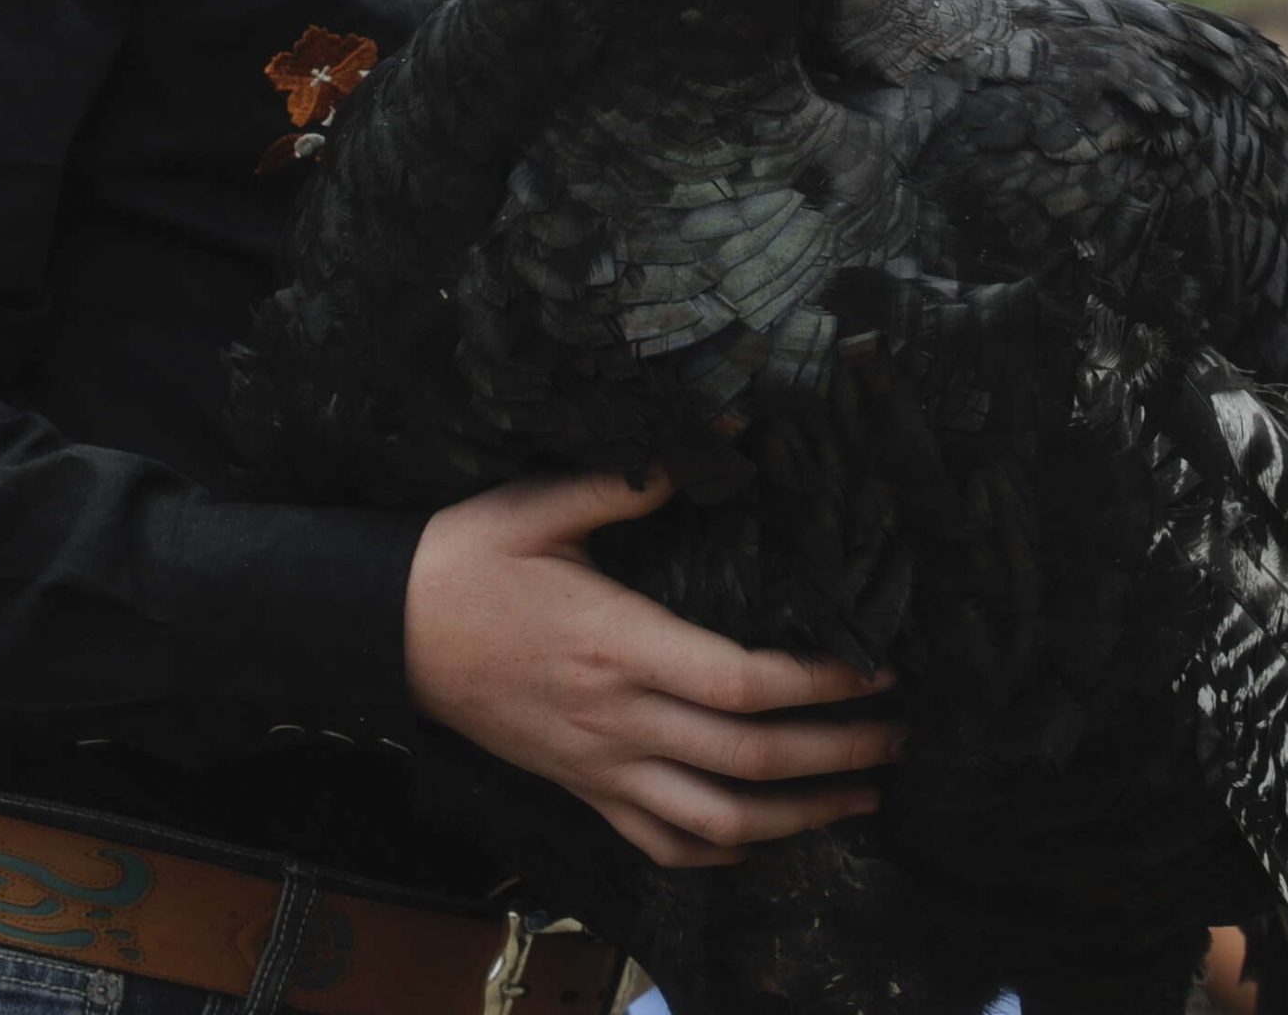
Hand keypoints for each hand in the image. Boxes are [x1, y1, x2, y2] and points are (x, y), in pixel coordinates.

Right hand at [404, 467, 898, 867]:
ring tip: (861, 797)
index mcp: (620, 644)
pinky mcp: (581, 790)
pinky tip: (765, 837)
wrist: (388, 629)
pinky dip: (723, 851)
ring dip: (800, 820)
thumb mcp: (544, 503)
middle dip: (838, 757)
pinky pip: (662, 845)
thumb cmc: (470, 558)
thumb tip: (724, 435)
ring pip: (717, 824)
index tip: (875, 668)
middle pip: (750, 764)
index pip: (743, 684)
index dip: (821, 685)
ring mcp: (599, 767)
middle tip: (899, 737)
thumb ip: (635, 478)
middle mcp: (619, 719)